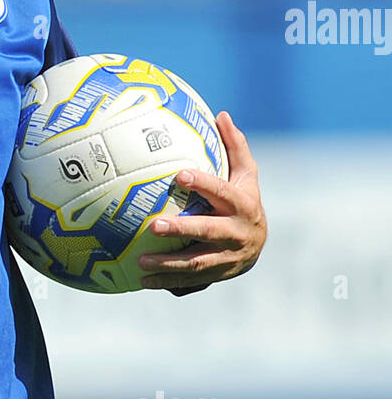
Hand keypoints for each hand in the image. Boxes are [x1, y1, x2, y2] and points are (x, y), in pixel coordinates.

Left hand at [137, 110, 266, 293]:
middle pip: (207, 232)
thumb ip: (235, 147)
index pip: (221, 191)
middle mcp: (237, 233)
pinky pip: (191, 282)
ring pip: (197, 264)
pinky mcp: (217, 276)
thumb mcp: (246, 175)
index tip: (179, 174)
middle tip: (153, 225)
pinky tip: (142, 282)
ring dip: (168, 266)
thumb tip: (220, 114)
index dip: (203, 183)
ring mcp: (228, 258)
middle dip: (181, 230)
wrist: (258, 245)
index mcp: (242, 205)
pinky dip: (167, 284)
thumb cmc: (244, 200)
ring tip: (140, 262)